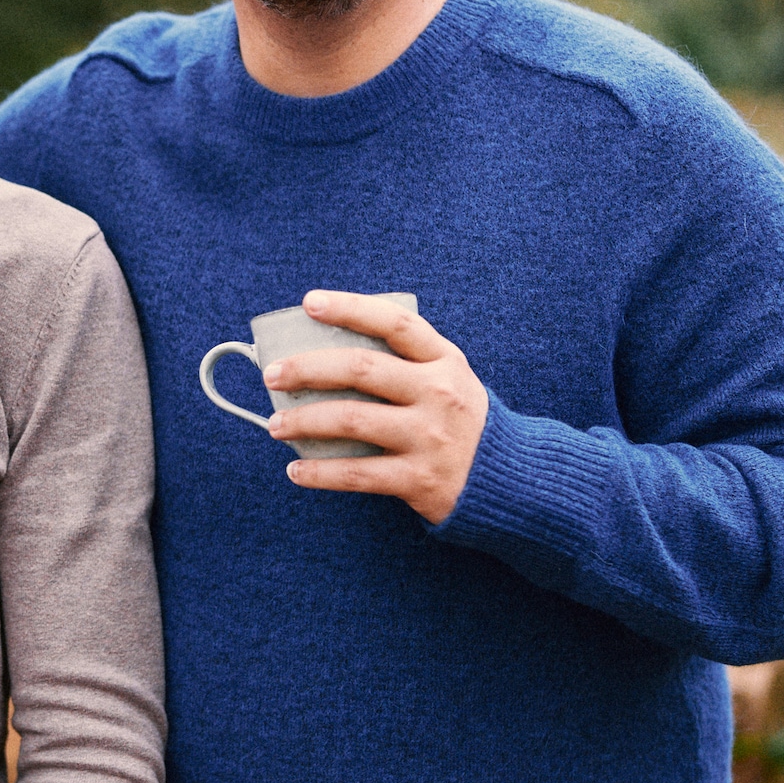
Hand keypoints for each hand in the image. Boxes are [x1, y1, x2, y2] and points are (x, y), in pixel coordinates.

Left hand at [263, 290, 487, 523]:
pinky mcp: (419, 478)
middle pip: (362, 368)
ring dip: (303, 421)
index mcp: (445, 361)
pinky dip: (320, 472)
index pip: (395, 323)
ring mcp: (430, 436)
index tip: (310, 302)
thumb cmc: (462, 422)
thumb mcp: (449, 380)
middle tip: (272, 375)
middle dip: (307, 368)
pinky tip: (296, 471)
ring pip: (352, 419)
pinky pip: (357, 473)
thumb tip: (326, 352)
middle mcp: (439, 393)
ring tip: (274, 426)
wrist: (511, 481)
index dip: (350, 307)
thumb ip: (406, 363)